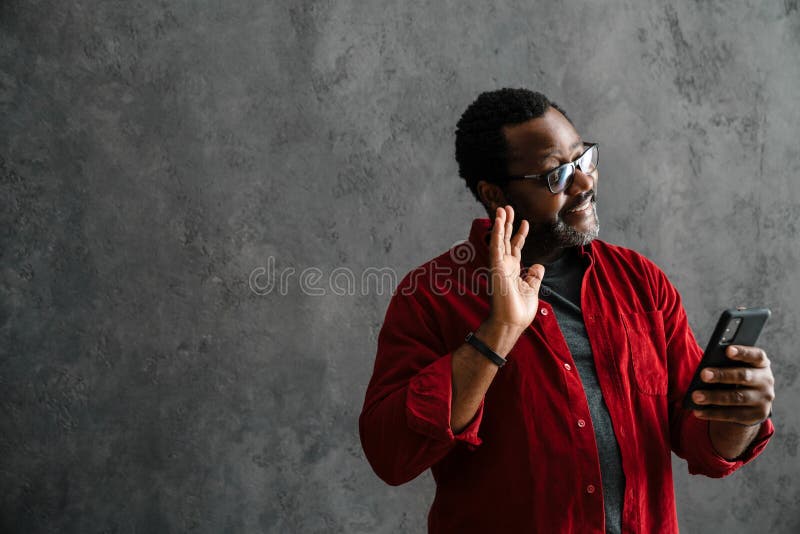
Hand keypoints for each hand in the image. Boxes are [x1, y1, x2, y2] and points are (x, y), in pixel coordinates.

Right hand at [486, 206, 544, 332]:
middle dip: (508, 224)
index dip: (520, 235)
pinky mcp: (495, 268)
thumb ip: (534, 276)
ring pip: (499, 240)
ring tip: (502, 209)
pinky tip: (499, 221)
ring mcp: (499, 266)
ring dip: (500, 224)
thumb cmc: (520, 311)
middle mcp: (505, 266)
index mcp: (513, 271)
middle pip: (506, 240)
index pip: (516, 248)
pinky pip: (496, 247)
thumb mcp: (532, 290)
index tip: (525, 222)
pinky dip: (497, 233)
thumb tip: (538, 266)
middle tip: (508, 208)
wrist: (511, 323)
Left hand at [691, 345, 774, 425]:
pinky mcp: (756, 415)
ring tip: (696, 396)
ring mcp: (763, 400)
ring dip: (714, 397)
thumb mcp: (736, 367)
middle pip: (744, 376)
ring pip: (737, 397)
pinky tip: (698, 411)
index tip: (728, 350)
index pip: (756, 355)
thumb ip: (726, 364)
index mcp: (761, 364)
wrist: (751, 402)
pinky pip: (732, 415)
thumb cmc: (735, 376)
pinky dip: (713, 413)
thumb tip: (706, 369)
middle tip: (703, 375)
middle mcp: (766, 381)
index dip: (743, 352)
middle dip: (722, 375)